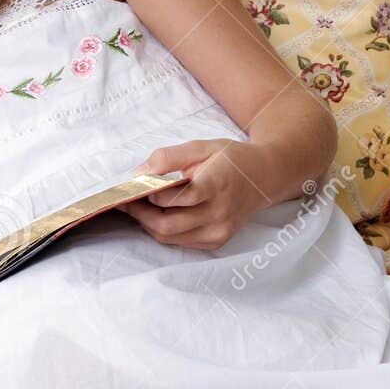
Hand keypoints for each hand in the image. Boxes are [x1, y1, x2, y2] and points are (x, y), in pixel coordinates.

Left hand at [119, 139, 268, 250]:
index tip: (132, 186)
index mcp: (217, 184)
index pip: (178, 197)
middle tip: (125, 200)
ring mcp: (219, 231)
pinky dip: (162, 231)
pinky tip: (156, 215)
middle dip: (140, 214)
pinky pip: (180, 242)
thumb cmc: (231, 159)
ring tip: (136, 207)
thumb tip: (139, 173)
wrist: (264, 177)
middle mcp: (219, 213)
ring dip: (147, 224)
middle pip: (167, 224)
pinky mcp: (216, 241)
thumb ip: (169, 157)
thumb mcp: (202, 146)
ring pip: (170, 237)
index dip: (151, 194)